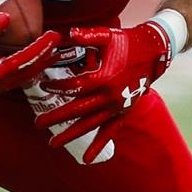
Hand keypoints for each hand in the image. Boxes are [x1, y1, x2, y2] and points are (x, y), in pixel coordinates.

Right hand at [0, 13, 57, 96]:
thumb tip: (6, 17)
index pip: (27, 60)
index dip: (42, 47)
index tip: (54, 35)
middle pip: (30, 72)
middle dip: (45, 58)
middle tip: (57, 44)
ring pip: (22, 78)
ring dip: (36, 65)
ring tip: (47, 53)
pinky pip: (13, 78)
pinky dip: (24, 69)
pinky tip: (25, 60)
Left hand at [34, 23, 172, 149]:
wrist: (154, 53)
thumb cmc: (128, 42)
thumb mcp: (108, 35)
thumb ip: (87, 35)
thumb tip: (68, 33)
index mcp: (104, 77)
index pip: (74, 86)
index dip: (57, 87)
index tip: (43, 87)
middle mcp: (109, 96)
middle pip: (77, 110)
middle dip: (56, 117)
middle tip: (37, 124)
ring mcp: (117, 107)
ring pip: (90, 124)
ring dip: (70, 135)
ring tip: (52, 143)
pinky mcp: (123, 113)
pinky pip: (109, 132)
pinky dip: (98, 146)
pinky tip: (86, 158)